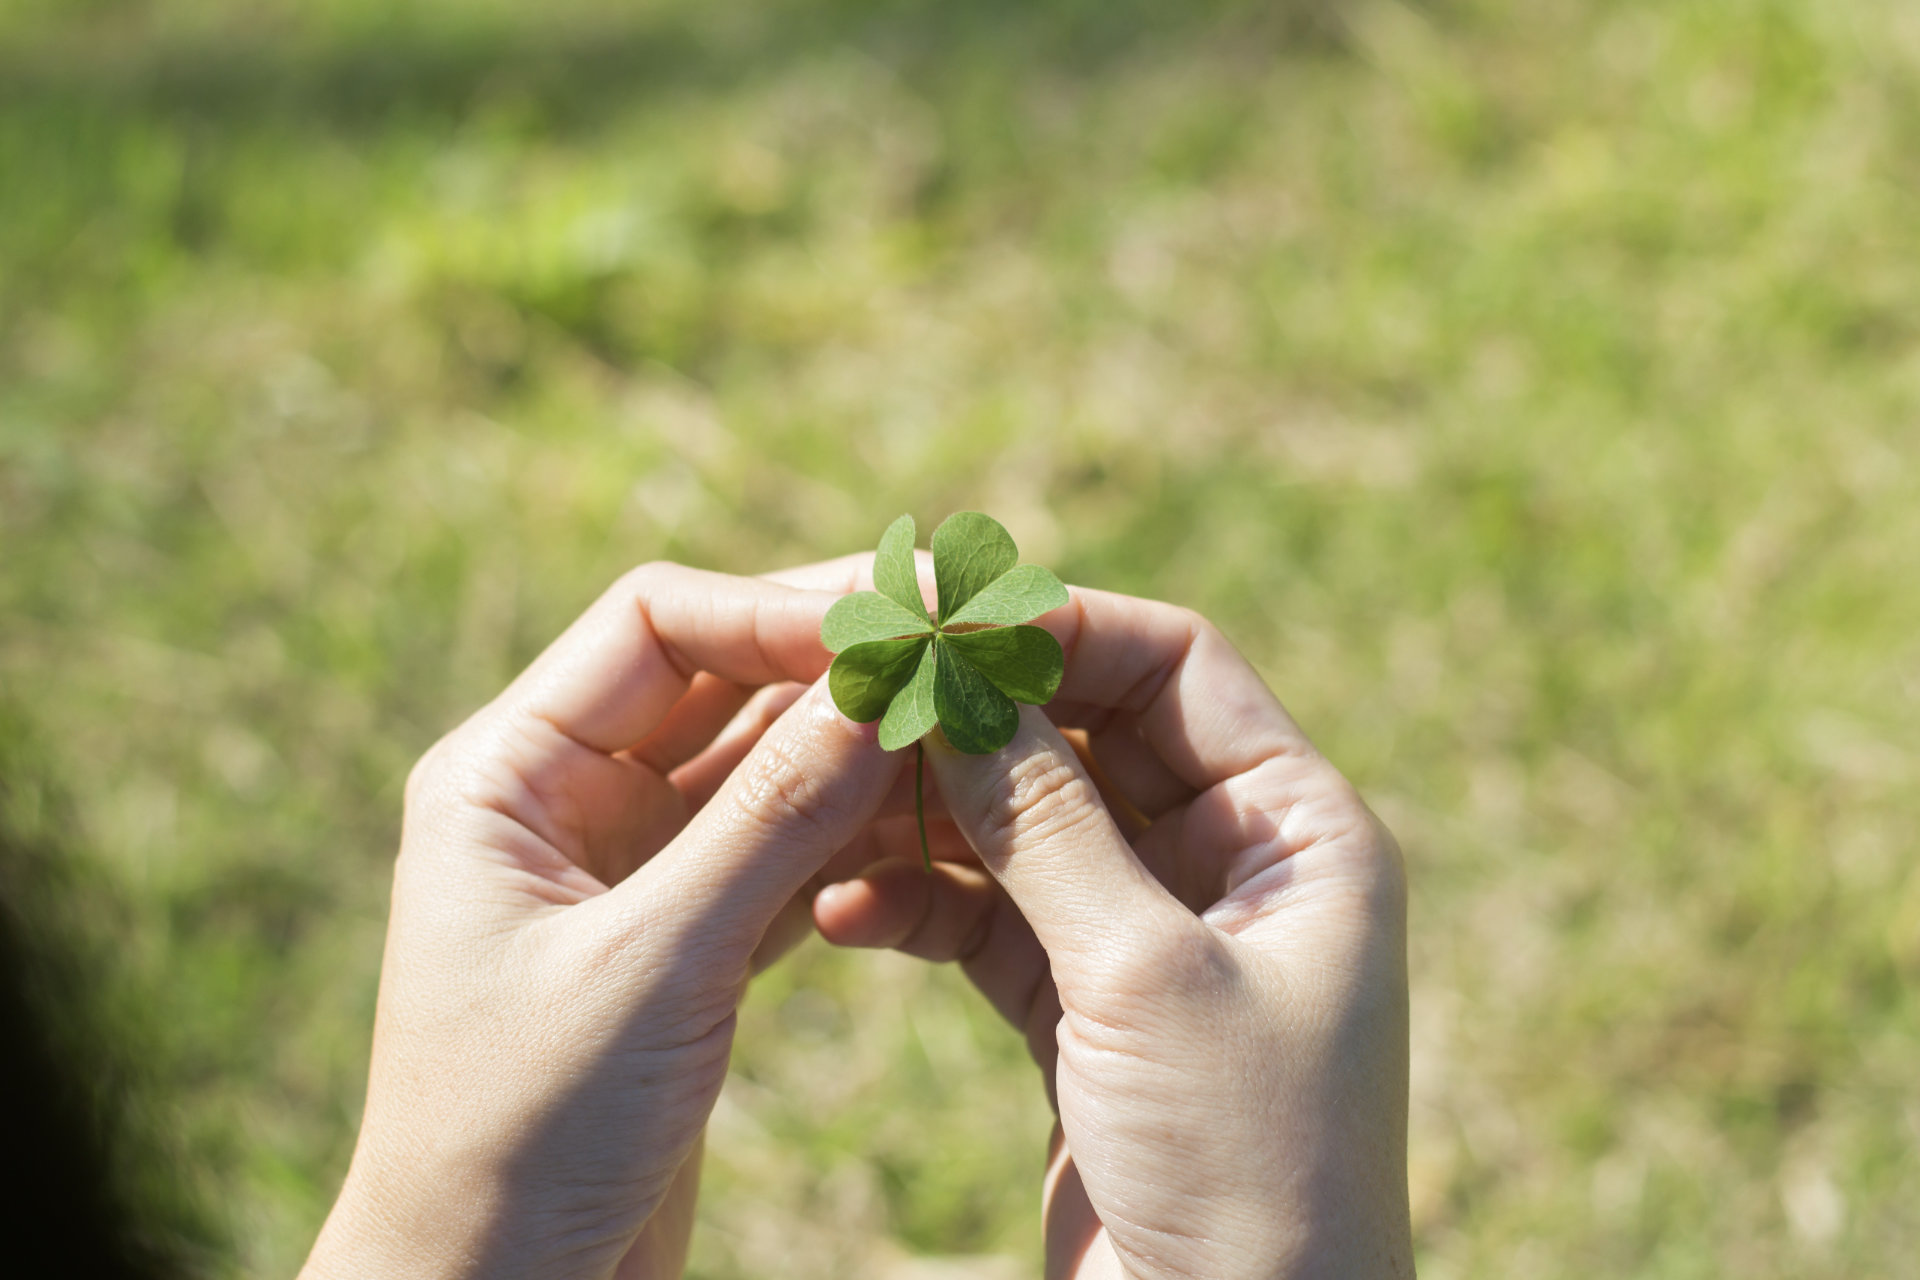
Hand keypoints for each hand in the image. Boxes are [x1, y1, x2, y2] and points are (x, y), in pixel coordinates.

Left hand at [302, 564, 904, 1279]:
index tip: (899, 624)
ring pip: (761, 768)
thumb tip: (880, 682)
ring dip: (858, 750)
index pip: (654, 625)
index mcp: (506, 775)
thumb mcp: (654, 964)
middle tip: (960, 641)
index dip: (778, 610)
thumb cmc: (523, 1137)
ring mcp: (627, 870)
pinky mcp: (683, 940)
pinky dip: (853, 837)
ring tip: (967, 728)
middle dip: (834, 664)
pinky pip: (780, 852)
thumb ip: (770, 820)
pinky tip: (933, 826)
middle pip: (718, 681)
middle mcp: (564, 800)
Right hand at [813, 584, 1413, 1278]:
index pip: (1179, 667)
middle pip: (1092, 738)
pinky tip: (842, 914)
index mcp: (1299, 835)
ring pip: (1029, 831)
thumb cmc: (1247, 1172)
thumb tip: (963, 689)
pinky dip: (923, 910)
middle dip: (979, 720)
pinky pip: (994, 925)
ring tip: (832, 802)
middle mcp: (1232, 872)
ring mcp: (1154, 944)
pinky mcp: (1087, 1017)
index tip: (942, 620)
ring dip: (934, 814)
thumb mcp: (1147, 979)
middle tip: (858, 695)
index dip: (1063, 630)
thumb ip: (1049, 826)